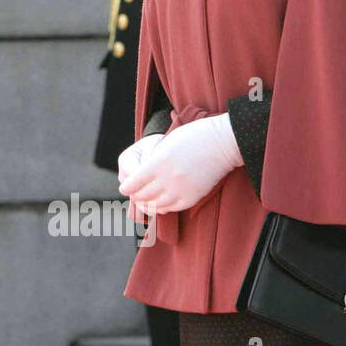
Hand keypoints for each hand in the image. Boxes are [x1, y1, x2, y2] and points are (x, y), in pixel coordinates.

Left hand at [119, 113, 242, 214]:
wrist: (222, 142)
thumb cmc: (193, 137)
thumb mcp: (166, 143)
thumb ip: (153, 160)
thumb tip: (140, 172)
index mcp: (159, 162)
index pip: (134, 182)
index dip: (127, 187)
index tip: (124, 188)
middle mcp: (168, 178)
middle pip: (142, 196)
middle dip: (135, 197)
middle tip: (133, 195)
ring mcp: (181, 189)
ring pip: (156, 205)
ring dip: (148, 204)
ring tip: (144, 202)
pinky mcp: (193, 197)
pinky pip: (172, 208)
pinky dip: (164, 208)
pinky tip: (161, 204)